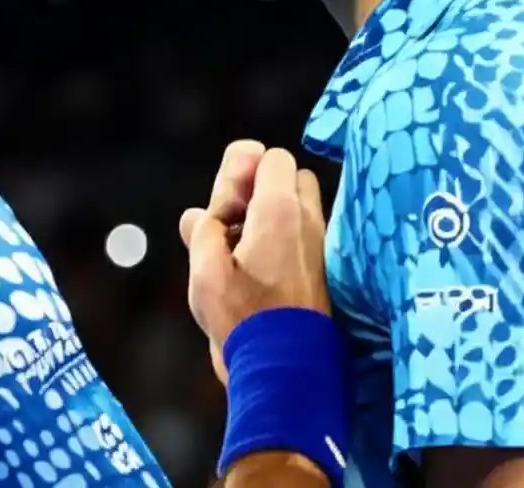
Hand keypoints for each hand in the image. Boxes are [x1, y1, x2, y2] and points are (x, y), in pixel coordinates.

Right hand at [179, 146, 328, 383]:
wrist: (287, 368)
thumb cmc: (244, 319)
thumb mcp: (205, 271)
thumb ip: (203, 231)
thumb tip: (199, 216)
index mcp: (279, 210)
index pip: (270, 156)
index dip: (240, 173)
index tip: (224, 209)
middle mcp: (308, 220)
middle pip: (289, 176)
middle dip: (260, 189)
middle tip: (232, 225)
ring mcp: (321, 244)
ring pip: (299, 206)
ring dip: (272, 215)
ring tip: (242, 251)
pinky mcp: (324, 268)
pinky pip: (305, 235)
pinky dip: (284, 240)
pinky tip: (259, 272)